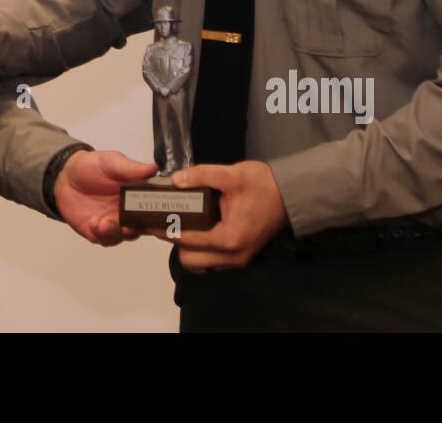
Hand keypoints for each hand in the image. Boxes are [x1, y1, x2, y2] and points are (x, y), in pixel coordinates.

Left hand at [55, 149, 157, 245]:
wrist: (65, 177)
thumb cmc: (91, 167)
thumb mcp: (111, 162)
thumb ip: (131, 168)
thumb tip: (153, 167)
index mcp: (137, 194)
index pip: (154, 207)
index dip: (158, 214)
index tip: (153, 215)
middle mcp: (129, 211)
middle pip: (143, 226)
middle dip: (136, 228)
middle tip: (127, 226)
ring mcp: (115, 223)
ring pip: (124, 235)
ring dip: (116, 232)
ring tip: (104, 223)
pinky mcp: (99, 232)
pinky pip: (105, 239)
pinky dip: (100, 234)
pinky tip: (93, 222)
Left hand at [149, 161, 287, 270]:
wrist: (291, 194)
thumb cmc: (264, 185)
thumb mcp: (231, 175)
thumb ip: (201, 175)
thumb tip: (176, 180)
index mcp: (229, 238)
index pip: (187, 241)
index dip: (167, 231)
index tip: (151, 223)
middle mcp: (233, 256)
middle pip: (190, 261)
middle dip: (175, 243)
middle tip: (166, 222)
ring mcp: (238, 259)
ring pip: (200, 265)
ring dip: (187, 249)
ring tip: (180, 225)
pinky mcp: (241, 256)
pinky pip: (212, 261)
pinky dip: (200, 251)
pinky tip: (196, 229)